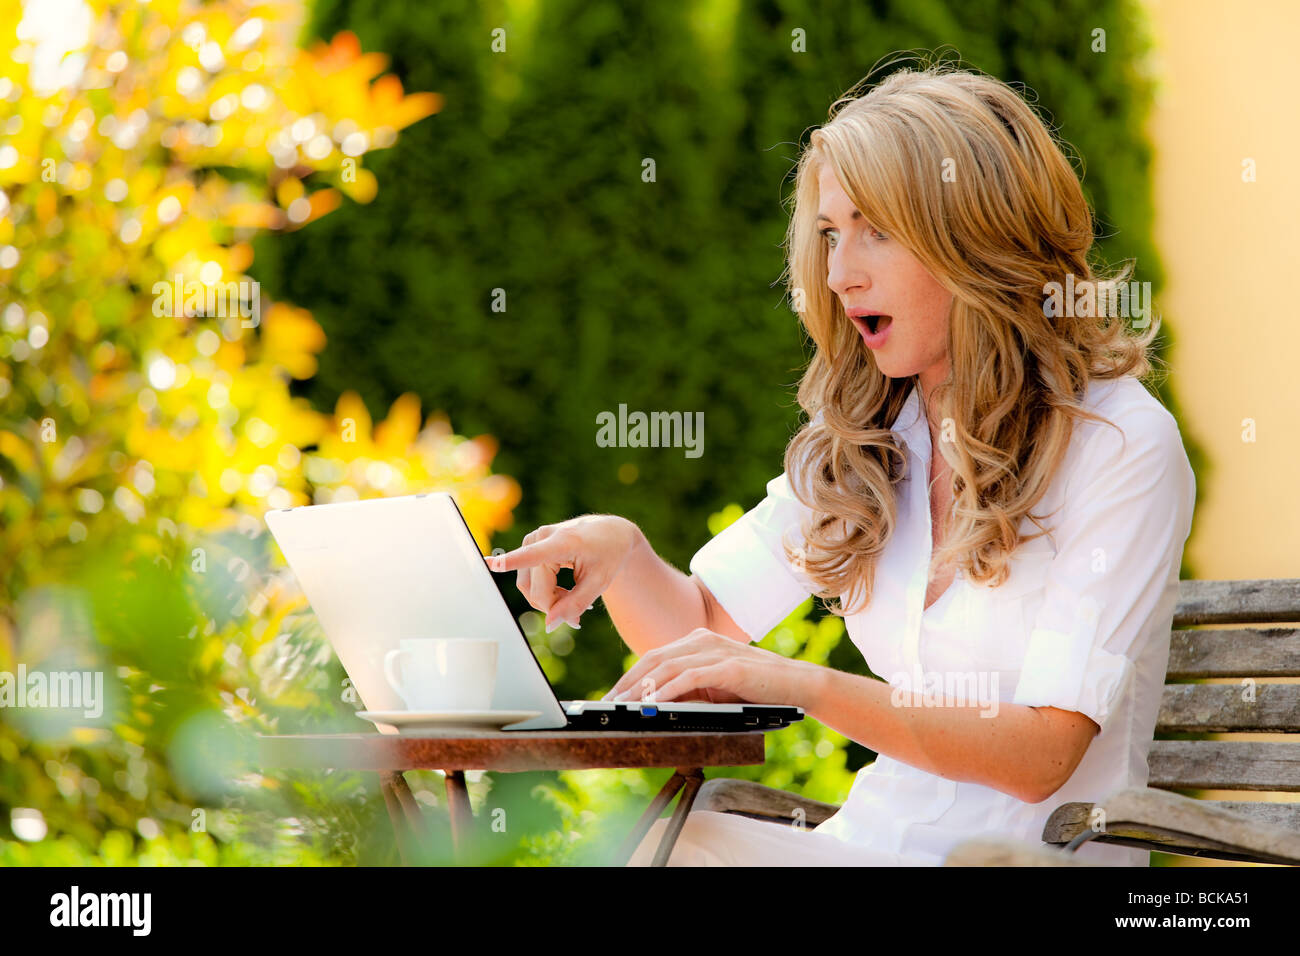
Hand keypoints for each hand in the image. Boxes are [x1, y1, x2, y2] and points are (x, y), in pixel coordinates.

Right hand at [486, 514, 639, 631]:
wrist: (611, 533)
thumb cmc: (608, 555)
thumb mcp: (599, 583)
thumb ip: (575, 605)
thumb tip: (550, 625)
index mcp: (564, 542)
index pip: (534, 555)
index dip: (511, 561)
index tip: (491, 563)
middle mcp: (541, 536)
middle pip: (534, 589)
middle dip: (553, 605)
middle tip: (579, 613)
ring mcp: (532, 539)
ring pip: (527, 586)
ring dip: (548, 599)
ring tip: (572, 596)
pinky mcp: (529, 545)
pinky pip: (527, 579)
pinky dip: (543, 591)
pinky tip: (547, 585)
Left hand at [599, 628, 813, 705]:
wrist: (796, 684)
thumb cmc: (755, 689)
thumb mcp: (714, 688)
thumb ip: (688, 690)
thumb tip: (654, 704)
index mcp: (697, 642)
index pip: (654, 657)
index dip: (629, 677)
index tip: (612, 697)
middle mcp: (702, 640)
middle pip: (653, 658)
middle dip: (627, 683)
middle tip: (608, 704)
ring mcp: (715, 650)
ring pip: (667, 665)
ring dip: (642, 687)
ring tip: (624, 705)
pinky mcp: (728, 666)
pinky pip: (690, 676)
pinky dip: (668, 689)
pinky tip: (654, 702)